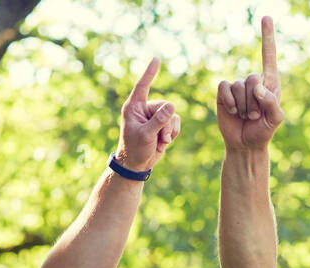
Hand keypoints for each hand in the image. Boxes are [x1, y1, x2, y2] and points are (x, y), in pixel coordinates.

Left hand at [116, 58, 179, 172]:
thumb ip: (159, 120)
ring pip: (171, 114)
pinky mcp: (162, 125)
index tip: (156, 59)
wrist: (137, 165)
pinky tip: (166, 141)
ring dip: (170, 129)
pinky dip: (173, 131)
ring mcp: (154, 117)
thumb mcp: (146, 135)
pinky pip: (174, 121)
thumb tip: (172, 105)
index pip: (143, 86)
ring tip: (163, 141)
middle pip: (164, 106)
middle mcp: (144, 110)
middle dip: (166, 123)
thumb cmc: (135, 149)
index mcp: (134, 107)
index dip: (150, 73)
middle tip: (162, 138)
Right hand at [216, 15, 284, 150]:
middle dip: (254, 102)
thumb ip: (272, 103)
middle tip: (255, 116)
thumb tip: (258, 88)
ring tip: (246, 117)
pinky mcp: (224, 93)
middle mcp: (254, 82)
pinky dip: (229, 101)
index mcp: (270, 83)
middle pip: (252, 78)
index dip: (267, 37)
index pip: (268, 56)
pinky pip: (224, 88)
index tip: (265, 17)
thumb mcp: (275, 120)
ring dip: (243, 106)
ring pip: (238, 86)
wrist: (245, 144)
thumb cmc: (263, 132)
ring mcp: (238, 86)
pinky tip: (233, 112)